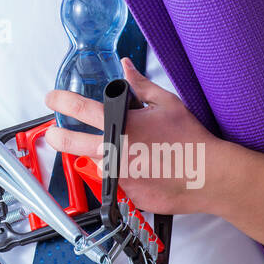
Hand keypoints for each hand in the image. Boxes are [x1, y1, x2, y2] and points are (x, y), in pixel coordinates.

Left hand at [42, 57, 223, 215]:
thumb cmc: (191, 139)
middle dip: (56, 136)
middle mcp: (115, 151)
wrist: (210, 176)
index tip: (52, 98)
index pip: (79, 108)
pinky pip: (117, 184)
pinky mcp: (128, 195)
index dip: (59, 100)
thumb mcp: (166, 103)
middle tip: (54, 133)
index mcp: (121, 125)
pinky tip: (144, 171)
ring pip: (95, 165)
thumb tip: (126, 67)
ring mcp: (119, 176)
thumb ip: (140, 85)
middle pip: (69, 143)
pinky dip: (124, 176)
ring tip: (127, 154)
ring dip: (100, 158)